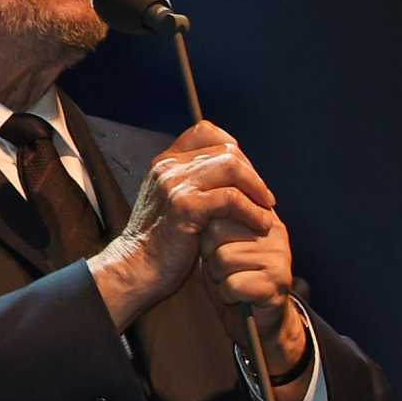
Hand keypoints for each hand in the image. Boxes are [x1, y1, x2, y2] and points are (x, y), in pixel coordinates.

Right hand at [88, 121, 277, 330]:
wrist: (135, 268)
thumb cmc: (160, 241)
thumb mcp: (172, 202)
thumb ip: (194, 183)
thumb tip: (235, 172)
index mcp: (165, 162)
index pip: (206, 131)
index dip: (234, 148)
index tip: (246, 176)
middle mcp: (168, 166)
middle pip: (227, 150)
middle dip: (253, 175)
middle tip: (264, 199)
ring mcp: (175, 184)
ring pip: (232, 167)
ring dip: (257, 189)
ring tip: (266, 210)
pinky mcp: (184, 207)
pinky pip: (231, 198)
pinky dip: (252, 211)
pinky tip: (259, 224)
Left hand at [201, 215, 308, 379]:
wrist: (258, 320)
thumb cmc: (233, 276)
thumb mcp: (219, 243)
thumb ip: (213, 219)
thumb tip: (194, 199)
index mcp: (262, 216)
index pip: (220, 207)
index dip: (206, 233)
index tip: (216, 247)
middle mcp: (275, 232)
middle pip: (216, 231)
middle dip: (209, 254)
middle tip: (224, 268)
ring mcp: (279, 257)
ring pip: (222, 258)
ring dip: (218, 276)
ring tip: (232, 280)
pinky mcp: (277, 283)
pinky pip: (232, 283)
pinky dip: (226, 293)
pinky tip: (237, 296)